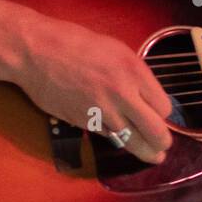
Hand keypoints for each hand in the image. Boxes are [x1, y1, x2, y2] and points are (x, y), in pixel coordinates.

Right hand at [14, 15, 173, 163]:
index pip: (164, 107)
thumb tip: (146, 97)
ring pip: (132, 141)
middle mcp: (122, 94)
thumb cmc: (76, 44)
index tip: (159, 114)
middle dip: (162, 142)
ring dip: (144, 151)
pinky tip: (119, 139)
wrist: (38, 53)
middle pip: (155, 131)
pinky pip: (108, 136)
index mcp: (134, 71)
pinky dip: (115, 138)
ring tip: (152, 157)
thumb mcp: (116, 51)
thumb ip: (134, 75)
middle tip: (163, 147)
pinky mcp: (84, 123)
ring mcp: (103, 111)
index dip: (163, 113)